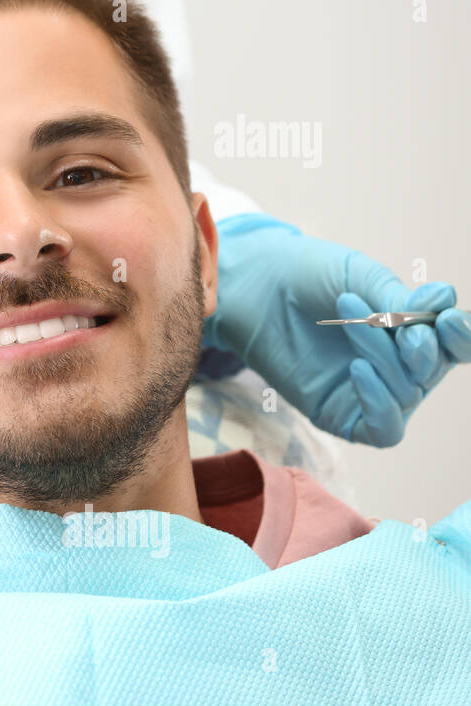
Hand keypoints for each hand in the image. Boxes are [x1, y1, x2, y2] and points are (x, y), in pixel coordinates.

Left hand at [204, 213, 470, 446]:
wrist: (255, 289)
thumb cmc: (308, 277)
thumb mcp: (358, 277)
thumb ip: (398, 300)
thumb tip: (443, 309)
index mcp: (414, 330)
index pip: (457, 344)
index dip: (463, 336)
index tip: (448, 320)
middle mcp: (401, 366)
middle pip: (434, 368)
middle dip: (419, 346)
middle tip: (388, 320)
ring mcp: (373, 393)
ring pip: (407, 393)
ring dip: (386, 358)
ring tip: (354, 323)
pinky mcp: (343, 416)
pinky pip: (384, 428)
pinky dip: (380, 403)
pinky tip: (359, 370)